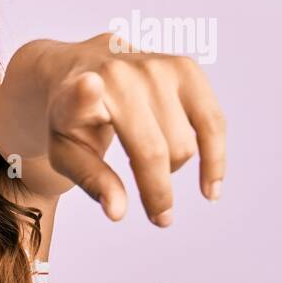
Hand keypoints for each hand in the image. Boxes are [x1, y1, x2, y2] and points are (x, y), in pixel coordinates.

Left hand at [44, 33, 225, 226]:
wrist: (85, 69)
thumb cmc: (74, 119)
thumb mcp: (66, 152)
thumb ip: (90, 179)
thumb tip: (118, 211)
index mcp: (76, 92)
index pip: (81, 93)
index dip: (84, 92)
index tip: (88, 85)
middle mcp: (118, 73)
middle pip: (153, 151)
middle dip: (158, 193)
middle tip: (157, 216)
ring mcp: (155, 66)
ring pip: (185, 144)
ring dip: (174, 170)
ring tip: (157, 176)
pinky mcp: (185, 67)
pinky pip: (213, 122)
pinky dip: (215, 159)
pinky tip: (210, 189)